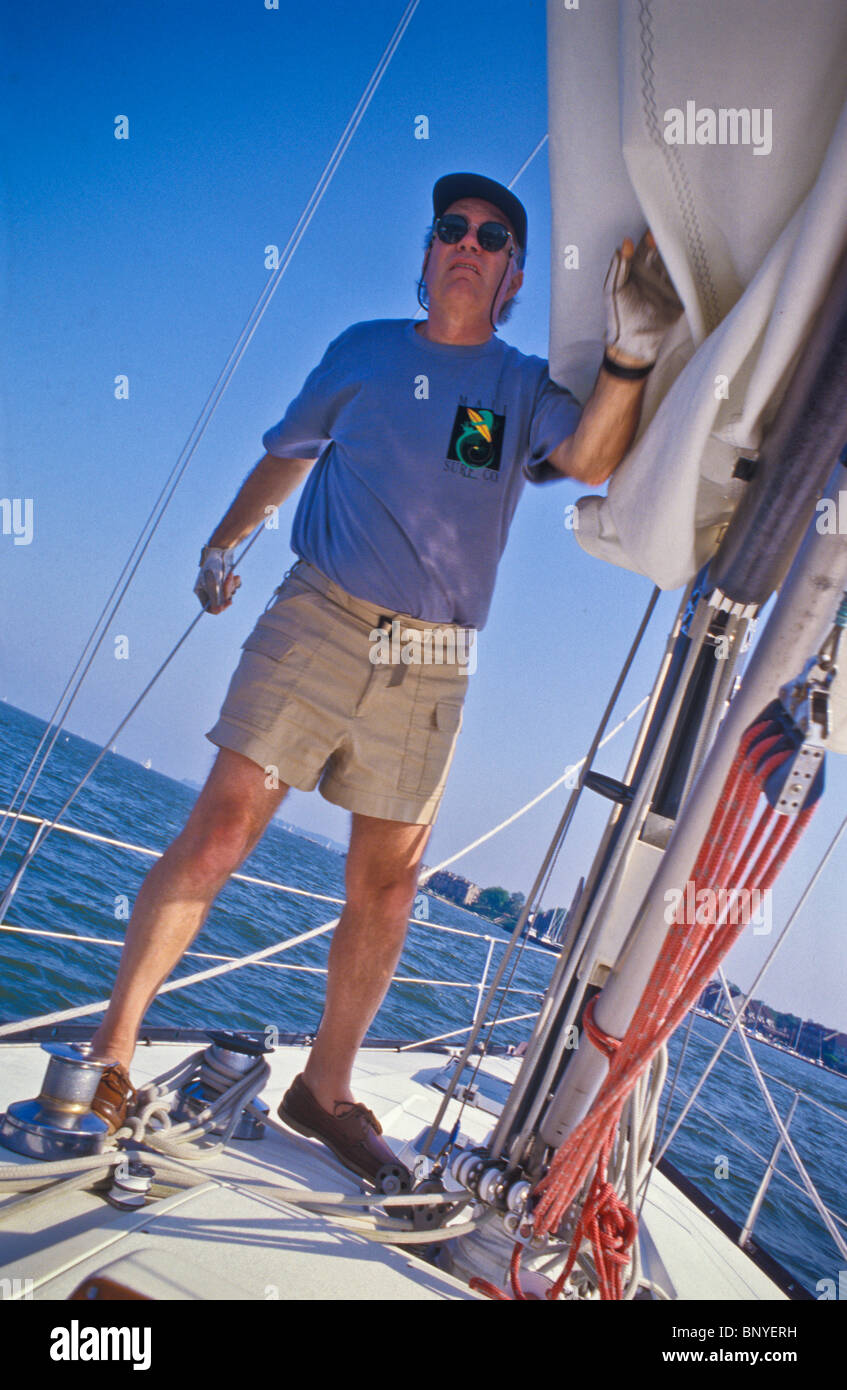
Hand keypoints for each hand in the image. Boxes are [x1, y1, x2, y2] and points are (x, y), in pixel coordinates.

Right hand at [194, 546, 240, 612]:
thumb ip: (215, 599)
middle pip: (221, 601)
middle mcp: (208, 591)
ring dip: (231, 585)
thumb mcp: (214, 584)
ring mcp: (218, 586)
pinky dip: (235, 582)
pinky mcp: (226, 582)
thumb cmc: (214, 567)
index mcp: (201, 592)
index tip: (227, 603)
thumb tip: (216, 611)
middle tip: (228, 581)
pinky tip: (234, 575)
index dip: (219, 608)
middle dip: (227, 591)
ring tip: (230, 575)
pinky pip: (234, 588)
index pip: (209, 608)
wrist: (220, 552)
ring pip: (229, 595)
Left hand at [604, 231, 683, 365]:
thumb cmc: (617, 316)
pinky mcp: (679, 297)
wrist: (632, 343)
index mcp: (637, 270)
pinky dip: (692, 273)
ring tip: (689, 242)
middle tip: (676, 231)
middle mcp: (654, 274)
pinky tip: (696, 263)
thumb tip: (624, 243)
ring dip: (683, 255)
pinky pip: (687, 282)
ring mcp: (668, 285)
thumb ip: (619, 267)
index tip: (657, 229)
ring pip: (677, 264)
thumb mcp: (614, 289)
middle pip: (665, 252)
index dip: (651, 237)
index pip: (647, 247)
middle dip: (670, 242)